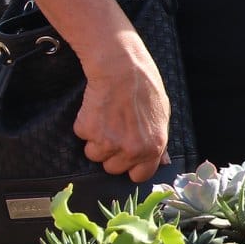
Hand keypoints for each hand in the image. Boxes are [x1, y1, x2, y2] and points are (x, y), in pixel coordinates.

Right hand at [74, 42, 169, 182]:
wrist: (122, 68)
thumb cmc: (145, 86)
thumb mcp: (162, 115)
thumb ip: (158, 141)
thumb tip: (162, 161)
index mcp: (153, 147)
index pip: (140, 175)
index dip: (132, 166)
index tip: (128, 157)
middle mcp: (132, 150)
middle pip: (113, 168)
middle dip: (112, 153)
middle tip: (116, 128)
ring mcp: (108, 142)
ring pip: (95, 154)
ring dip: (97, 140)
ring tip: (107, 116)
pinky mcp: (88, 131)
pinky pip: (82, 137)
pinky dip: (86, 124)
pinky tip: (97, 108)